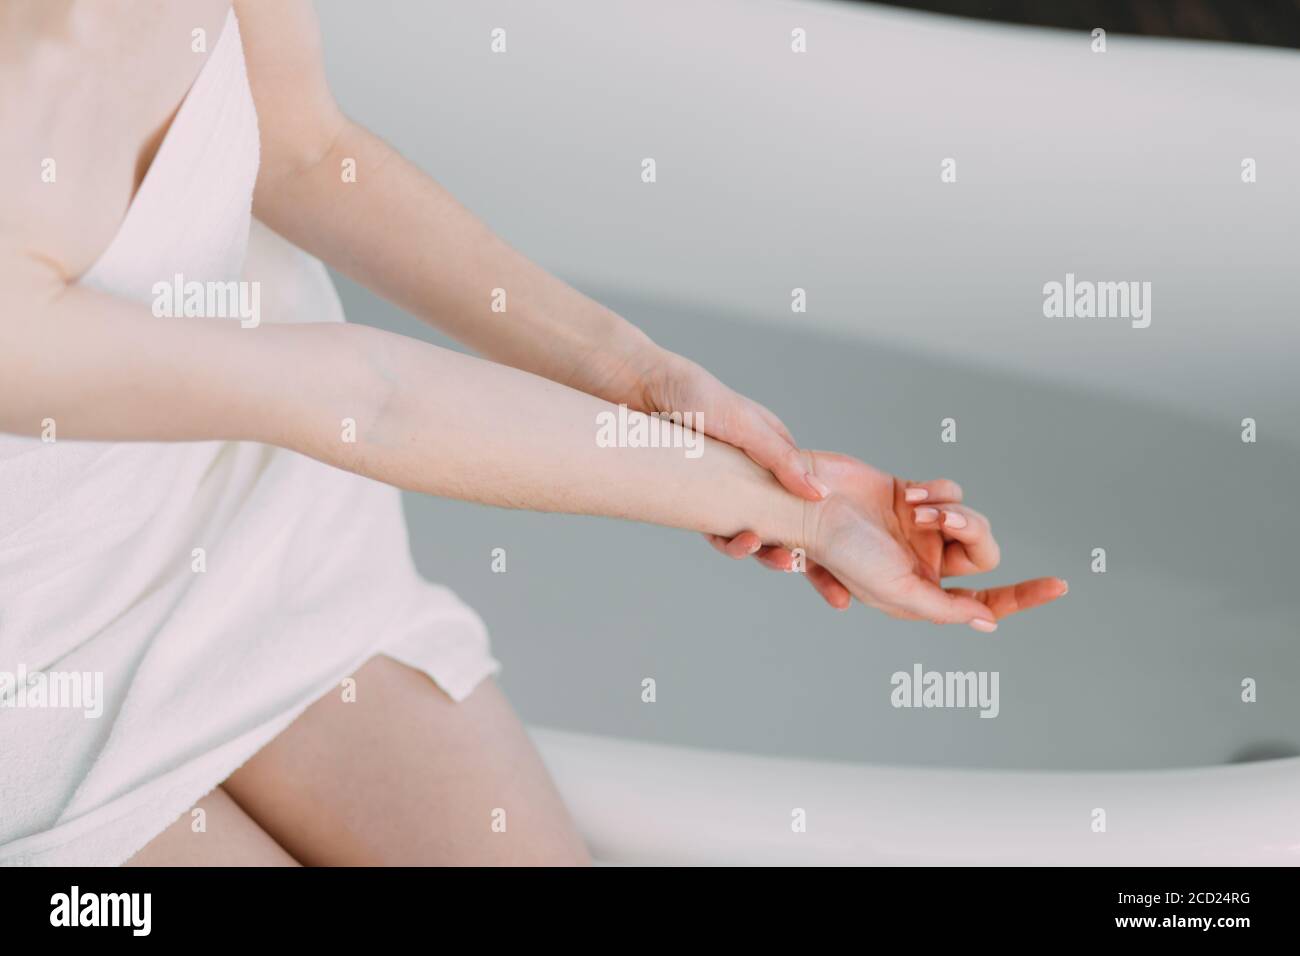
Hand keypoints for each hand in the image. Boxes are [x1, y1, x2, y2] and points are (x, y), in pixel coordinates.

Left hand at [626, 347, 853, 607]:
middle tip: (820, 581)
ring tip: (778, 558)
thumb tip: (820, 494)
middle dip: (803, 554)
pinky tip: (742, 543)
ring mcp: (726, 490)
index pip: (810, 497)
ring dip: (767, 551)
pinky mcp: (696, 501)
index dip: (826, 528)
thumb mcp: (745, 424)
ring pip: (755, 532)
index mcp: (776, 450)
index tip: (844, 557)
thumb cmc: (694, 395)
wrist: (637, 391)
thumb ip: (781, 459)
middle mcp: (755, 473)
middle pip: (786, 522)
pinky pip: (718, 532)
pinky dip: (732, 543)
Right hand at [798, 451, 1066, 629]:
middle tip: (946, 522)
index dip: (1021, 596)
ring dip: (949, 508)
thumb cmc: (843, 552)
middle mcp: (924, 564)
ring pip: (969, 517)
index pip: (983, 602)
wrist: (808, 504)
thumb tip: (988, 622)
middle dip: (972, 532)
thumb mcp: (896, 591)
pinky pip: (950, 491)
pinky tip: (909, 495)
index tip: (1058, 585)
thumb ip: (944, 609)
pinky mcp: (912, 496)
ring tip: (916, 508)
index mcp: (921, 594)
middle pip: (982, 552)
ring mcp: (920, 529)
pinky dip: (936, 491)